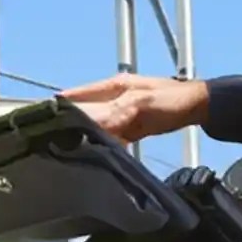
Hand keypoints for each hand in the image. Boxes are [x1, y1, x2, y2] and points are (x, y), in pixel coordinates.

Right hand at [57, 73, 208, 143]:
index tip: (43, 121)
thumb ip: (114, 114)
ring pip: (96, 125)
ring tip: (68, 149)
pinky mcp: (131, 127)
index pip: (77, 96)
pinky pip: (111, 136)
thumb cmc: (172, 99)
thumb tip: (90, 125)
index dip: (60, 108)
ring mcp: (122, 112)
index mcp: (111, 86)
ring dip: (85, 135)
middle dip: (70, 124)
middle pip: (84, 112)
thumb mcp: (139, 104)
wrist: (199, 107)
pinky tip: (98, 154)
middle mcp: (113, 98)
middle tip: (53, 141)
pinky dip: (103, 144)